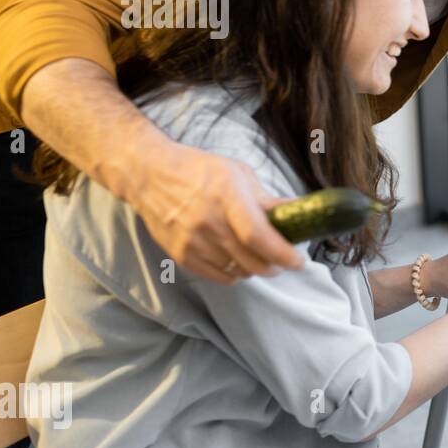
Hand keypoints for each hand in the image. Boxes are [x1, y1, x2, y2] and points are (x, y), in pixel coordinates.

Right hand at [134, 142, 304, 283]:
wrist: (148, 175)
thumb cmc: (199, 170)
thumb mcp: (238, 174)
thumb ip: (267, 199)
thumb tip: (298, 212)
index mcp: (227, 198)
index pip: (258, 236)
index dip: (282, 253)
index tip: (298, 260)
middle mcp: (208, 223)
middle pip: (251, 261)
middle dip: (275, 266)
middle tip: (283, 261)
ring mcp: (191, 242)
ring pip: (237, 272)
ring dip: (254, 269)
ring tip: (258, 256)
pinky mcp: (180, 255)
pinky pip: (218, 277)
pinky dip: (234, 273)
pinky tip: (238, 261)